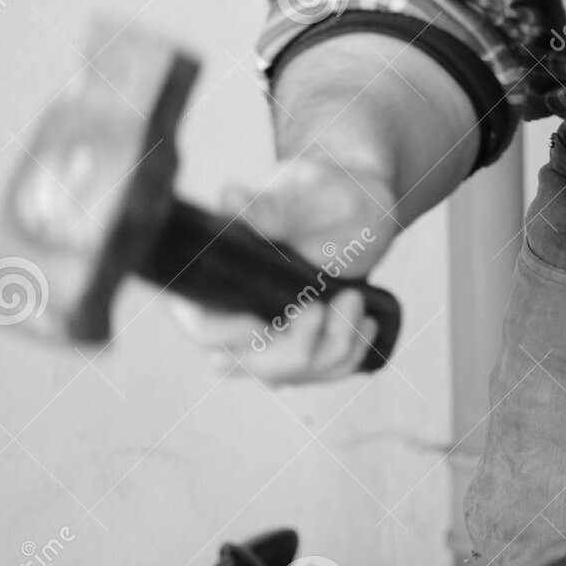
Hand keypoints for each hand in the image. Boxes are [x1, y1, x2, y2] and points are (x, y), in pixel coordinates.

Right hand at [171, 154, 397, 384]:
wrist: (356, 204)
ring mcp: (264, 336)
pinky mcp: (298, 346)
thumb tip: (231, 197)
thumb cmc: (319, 190)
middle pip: (245, 364)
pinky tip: (365, 322)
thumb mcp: (300, 193)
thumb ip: (269, 205)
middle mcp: (230, 311)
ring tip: (356, 300)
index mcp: (213, 271)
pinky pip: (318, 373)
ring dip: (333, 346)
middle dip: (297, 347)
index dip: (226, 333)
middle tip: (332, 303)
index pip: (199, 323)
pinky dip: (348, 355)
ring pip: (287, 375)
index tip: (263, 323)